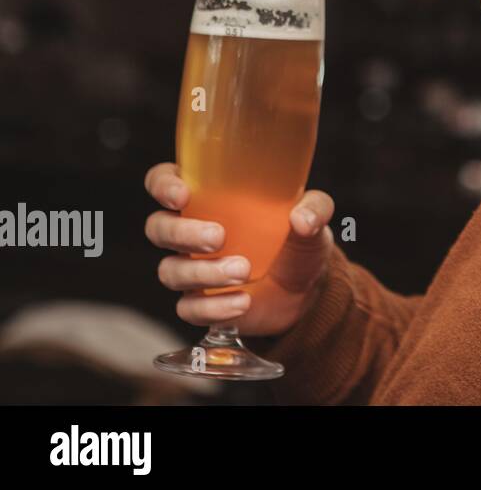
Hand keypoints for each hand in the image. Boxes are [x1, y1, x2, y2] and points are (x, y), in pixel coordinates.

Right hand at [144, 162, 335, 336]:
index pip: (164, 180)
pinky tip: (242, 303)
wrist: (308, 288)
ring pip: (171, 271)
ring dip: (204, 272)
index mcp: (208, 197)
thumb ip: (314, 209)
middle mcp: (191, 231)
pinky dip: (213, 307)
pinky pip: (189, 308)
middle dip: (182, 233)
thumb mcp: (314, 216)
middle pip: (158, 228)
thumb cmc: (299, 239)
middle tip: (218, 237)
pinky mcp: (201, 303)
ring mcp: (193, 268)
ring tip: (243, 271)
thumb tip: (302, 219)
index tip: (181, 195)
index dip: (163, 185)